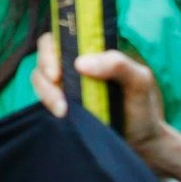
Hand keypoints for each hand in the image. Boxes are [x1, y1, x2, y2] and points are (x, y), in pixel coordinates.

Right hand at [32, 34, 180, 180]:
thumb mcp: (140, 81)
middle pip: (44, 56)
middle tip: (57, 92)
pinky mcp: (61, 106)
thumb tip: (81, 63)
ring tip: (62, 112)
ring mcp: (65, 86)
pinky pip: (43, 100)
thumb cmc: (142, 107)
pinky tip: (62, 116)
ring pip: (39, 79)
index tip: (57, 72)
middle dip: (44, 72)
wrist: (141, 144)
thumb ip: (119, 64)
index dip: (51, 49)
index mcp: (91, 52)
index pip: (62, 37)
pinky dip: (47, 105)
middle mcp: (74, 66)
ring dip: (45, 93)